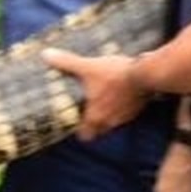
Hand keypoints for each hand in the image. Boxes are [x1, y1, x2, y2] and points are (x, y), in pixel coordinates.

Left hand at [40, 49, 154, 140]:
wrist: (145, 75)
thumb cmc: (114, 74)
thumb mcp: (87, 67)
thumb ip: (66, 63)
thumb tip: (45, 55)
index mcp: (95, 117)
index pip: (85, 136)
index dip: (79, 130)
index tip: (76, 121)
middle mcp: (110, 122)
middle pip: (98, 130)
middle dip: (93, 123)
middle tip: (87, 109)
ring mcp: (125, 118)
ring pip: (112, 123)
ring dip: (108, 114)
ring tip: (103, 100)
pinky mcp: (137, 110)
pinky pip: (125, 114)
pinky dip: (121, 108)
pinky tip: (118, 94)